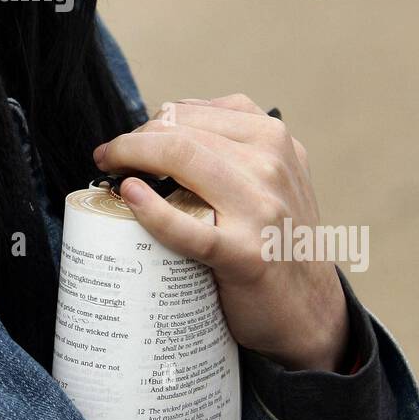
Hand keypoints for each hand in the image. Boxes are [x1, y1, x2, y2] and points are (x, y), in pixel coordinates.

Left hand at [93, 94, 349, 371]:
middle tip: (109, 157)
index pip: (194, 112)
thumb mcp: (271, 176)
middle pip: (180, 131)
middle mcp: (271, 165)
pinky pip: (187, 226)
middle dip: (132, 138)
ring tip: (111, 171)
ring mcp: (260, 209)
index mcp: (273, 138)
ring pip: (181, 158)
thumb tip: (161, 126)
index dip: (149, 121)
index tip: (128, 138)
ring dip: (131, 157)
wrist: (309, 308)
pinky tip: (130, 197)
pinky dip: (152, 210)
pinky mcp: (245, 255)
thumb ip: (233, 146)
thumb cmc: (274, 238)